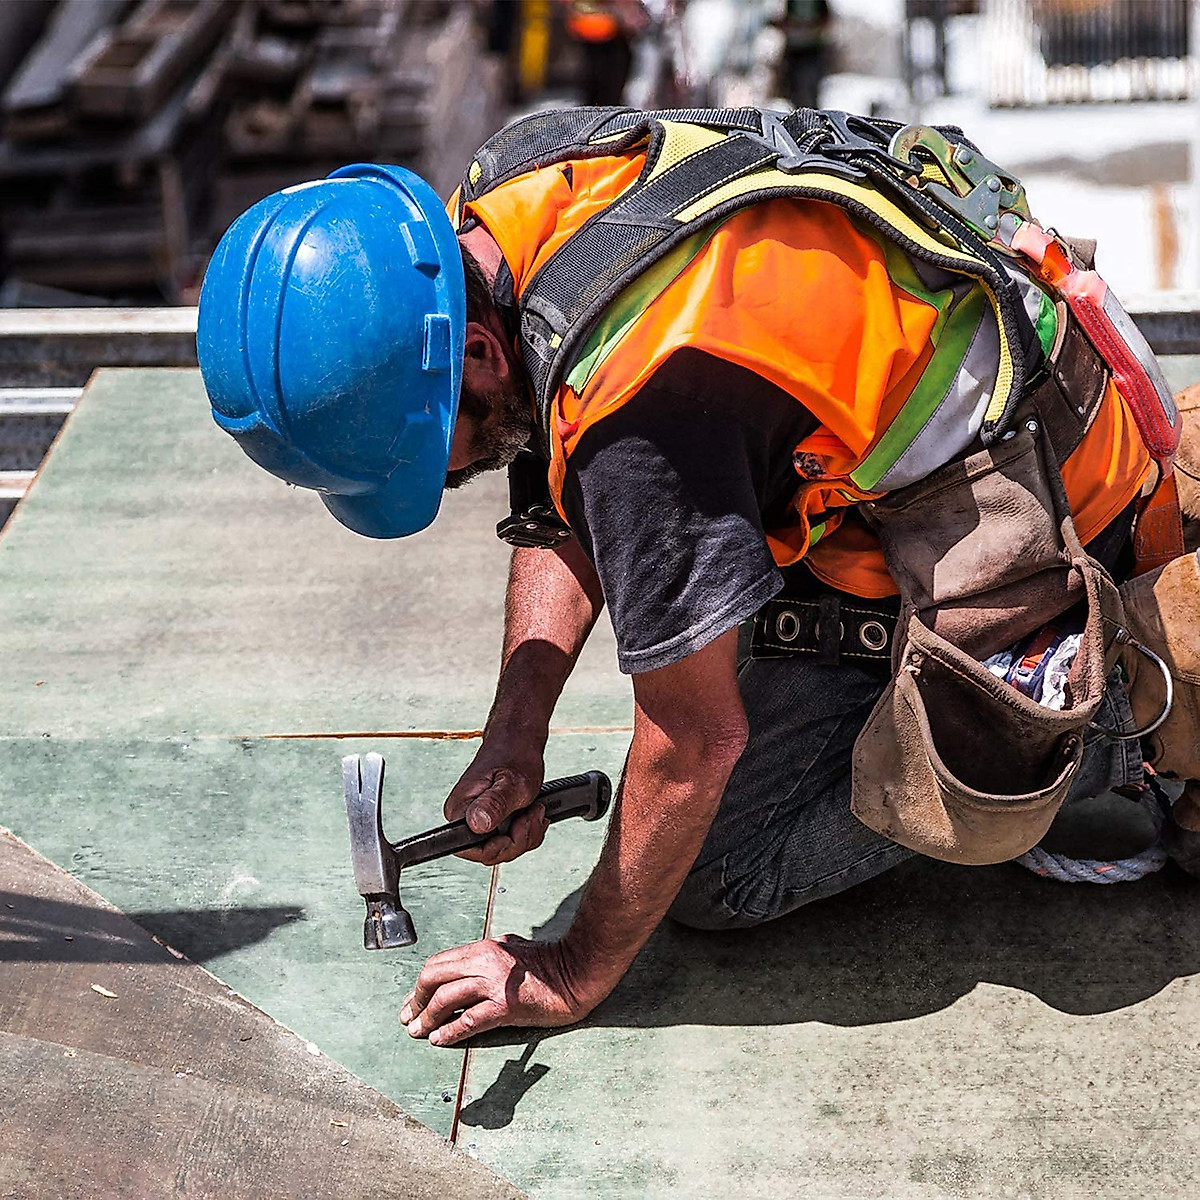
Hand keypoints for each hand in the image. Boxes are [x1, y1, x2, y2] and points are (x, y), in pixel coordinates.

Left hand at [400, 935, 595, 1045]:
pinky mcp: (506, 1006)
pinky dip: (450, 1032)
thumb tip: (462, 970)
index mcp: (484, 948)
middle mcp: (485, 961)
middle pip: (434, 977)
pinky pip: (469, 1020)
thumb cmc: (548, 963)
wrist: (576, 973)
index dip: (420, 984)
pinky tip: (440, 1040)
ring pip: (445, 999)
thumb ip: (485, 957)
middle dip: (416, 999)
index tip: (413, 1001)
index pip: (439, 963)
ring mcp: (494, 983)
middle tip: (409, 1017)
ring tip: (418, 1032)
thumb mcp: (511, 948)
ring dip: (427, 1018)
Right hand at [444, 739, 547, 865]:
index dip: (501, 847)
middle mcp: (463, 818)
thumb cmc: (514, 754)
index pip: (472, 851)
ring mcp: (477, 820)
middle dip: (519, 839)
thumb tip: (477, 824)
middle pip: (491, 853)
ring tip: (535, 808)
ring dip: (526, 834)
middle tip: (533, 813)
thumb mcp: (513, 782)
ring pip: (503, 849)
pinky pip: (509, 840)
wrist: (518, 740)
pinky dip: (527, 831)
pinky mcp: (490, 820)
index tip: (518, 824)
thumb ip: (496, 804)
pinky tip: (533, 813)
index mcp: (460, 810)